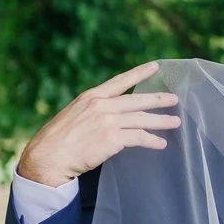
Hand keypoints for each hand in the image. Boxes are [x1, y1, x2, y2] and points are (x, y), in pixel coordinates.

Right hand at [14, 61, 180, 187]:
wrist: (48, 156)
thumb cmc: (57, 140)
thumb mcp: (73, 114)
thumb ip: (92, 111)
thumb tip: (109, 114)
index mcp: (91, 97)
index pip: (120, 81)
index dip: (139, 73)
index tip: (155, 67)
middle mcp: (101, 105)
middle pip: (137, 100)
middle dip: (158, 99)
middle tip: (174, 99)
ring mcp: (108, 121)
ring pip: (142, 119)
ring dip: (161, 121)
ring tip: (175, 122)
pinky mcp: (112, 139)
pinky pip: (138, 137)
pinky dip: (152, 140)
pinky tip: (160, 143)